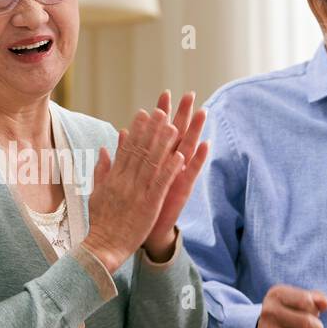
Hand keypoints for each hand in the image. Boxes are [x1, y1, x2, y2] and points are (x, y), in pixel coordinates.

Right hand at [83, 105, 184, 273]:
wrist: (101, 248)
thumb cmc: (100, 223)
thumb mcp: (96, 192)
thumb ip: (101, 170)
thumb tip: (104, 150)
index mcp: (114, 178)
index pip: (127, 148)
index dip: (137, 130)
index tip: (145, 113)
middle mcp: (125, 181)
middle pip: (140, 150)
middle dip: (151, 129)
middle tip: (162, 110)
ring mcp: (137, 192)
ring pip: (152, 162)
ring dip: (164, 143)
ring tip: (175, 125)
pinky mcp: (148, 205)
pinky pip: (161, 183)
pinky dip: (170, 169)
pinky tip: (180, 156)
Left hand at [143, 90, 209, 261]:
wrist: (144, 232)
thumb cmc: (135, 205)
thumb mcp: (127, 176)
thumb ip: (126, 154)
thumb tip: (122, 133)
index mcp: (155, 161)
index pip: (158, 132)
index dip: (162, 114)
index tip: (164, 95)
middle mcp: (168, 166)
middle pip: (177, 135)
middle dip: (183, 115)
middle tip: (190, 94)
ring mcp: (177, 176)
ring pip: (188, 149)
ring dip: (195, 131)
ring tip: (203, 112)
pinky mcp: (182, 190)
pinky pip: (191, 172)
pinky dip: (198, 159)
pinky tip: (205, 145)